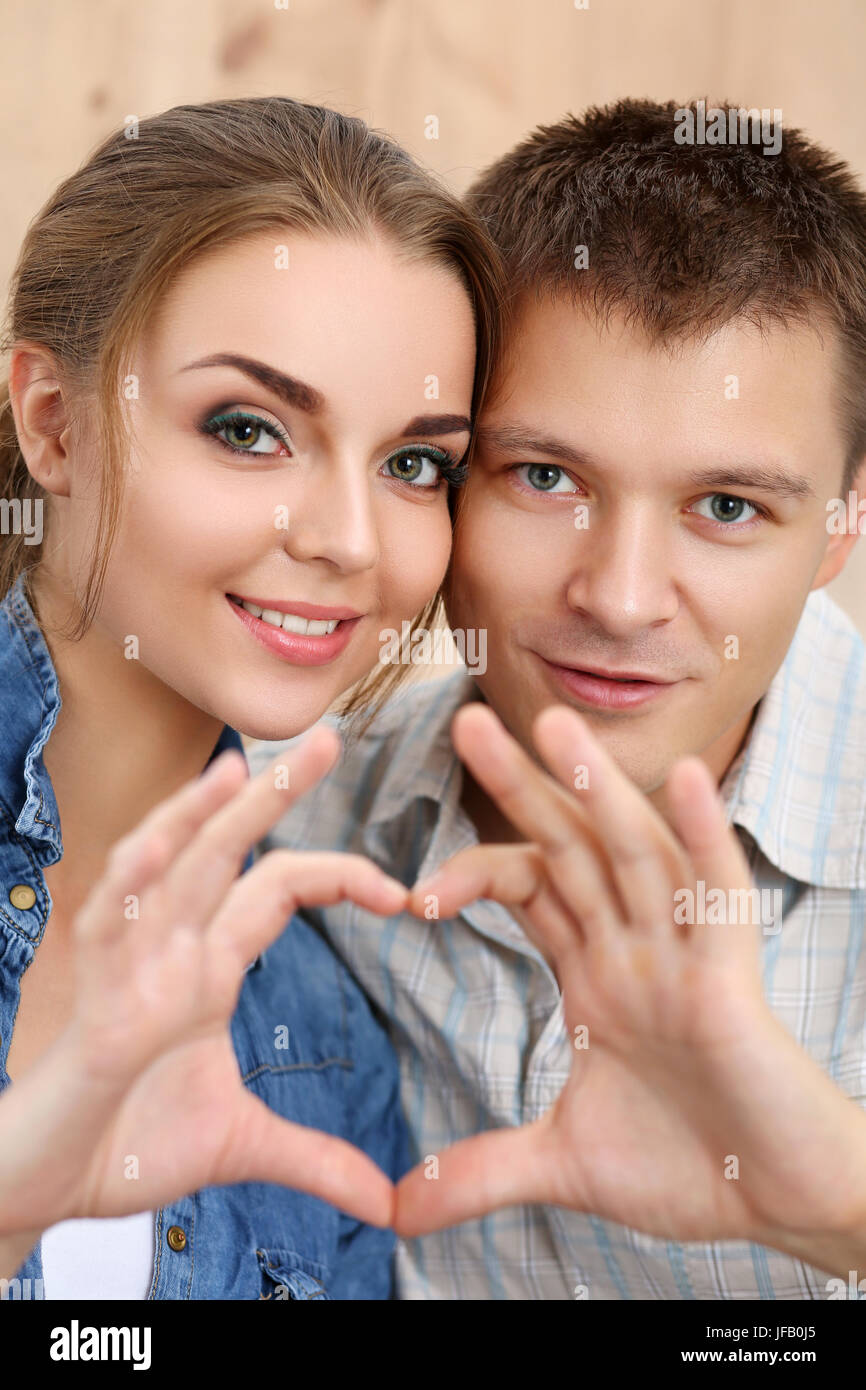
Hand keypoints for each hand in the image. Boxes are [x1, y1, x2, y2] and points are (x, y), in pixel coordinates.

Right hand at [0, 726, 407, 1264]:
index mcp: (211, 967)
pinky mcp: (92, 998)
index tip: (403, 893)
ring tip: (239, 767)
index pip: (279, 890)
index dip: (338, 876)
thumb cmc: (130, 1144)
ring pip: (163, 868)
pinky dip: (129, 882)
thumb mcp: (242, 1145)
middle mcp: (174, 949)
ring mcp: (131, 965)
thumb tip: (386, 1200)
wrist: (53, 1187)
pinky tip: (157, 844)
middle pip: (226, 852)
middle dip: (274, 794)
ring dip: (198, 815)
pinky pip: (106, 924)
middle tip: (328, 736)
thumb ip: (313, 1157)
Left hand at [396, 703, 865, 1263]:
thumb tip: (396, 1207)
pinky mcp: (734, 980)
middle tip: (468, 720)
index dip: (473, 875)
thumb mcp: (564, 1164)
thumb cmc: (691, 1166)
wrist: (780, 1203)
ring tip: (556, 726)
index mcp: (595, 973)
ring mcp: (684, 956)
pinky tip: (685, 779)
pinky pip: (719, 896)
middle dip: (522, 785)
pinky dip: (705, 835)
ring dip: (599, 788)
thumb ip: (482, 1171)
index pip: (530, 890)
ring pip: (637, 853)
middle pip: (572, 846)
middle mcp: (635, 948)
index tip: (412, 899)